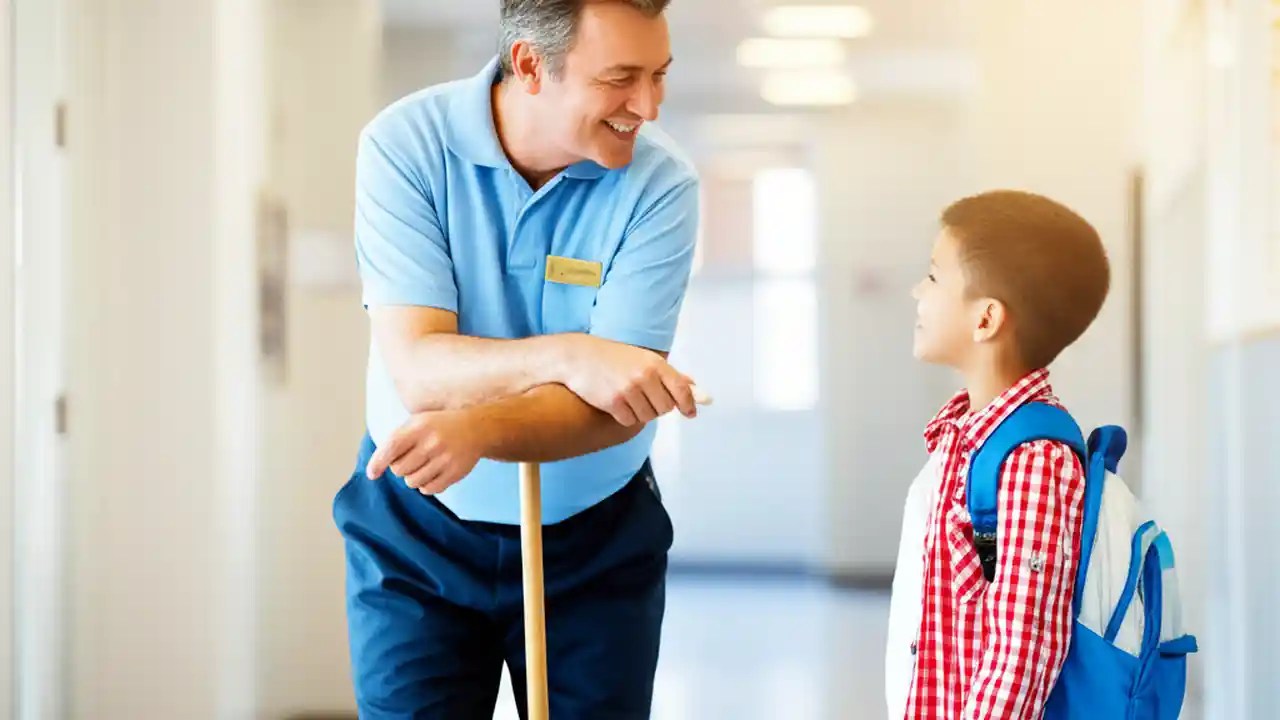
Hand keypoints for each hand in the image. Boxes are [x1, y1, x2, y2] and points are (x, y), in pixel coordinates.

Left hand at [365, 410, 484, 494]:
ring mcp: (444, 459)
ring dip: (413, 477)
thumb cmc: (438, 427)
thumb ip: (396, 440)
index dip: (378, 463)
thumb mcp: (417, 422)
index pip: (391, 447)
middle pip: (399, 469)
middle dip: (400, 468)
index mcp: (419, 427)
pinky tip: (432, 473)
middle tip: (411, 459)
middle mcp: (432, 443)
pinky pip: (429, 490)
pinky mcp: (455, 473)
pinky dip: (426, 486)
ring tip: (423, 466)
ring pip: (412, 482)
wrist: (476, 428)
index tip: (372, 474)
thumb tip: (375, 469)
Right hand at [562, 335, 697, 425]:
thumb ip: (669, 375)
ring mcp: (628, 390)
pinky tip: (616, 403)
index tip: (690, 413)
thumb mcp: (643, 358)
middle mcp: (644, 376)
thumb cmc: (613, 357)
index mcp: (654, 364)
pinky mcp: (612, 403)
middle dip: (657, 407)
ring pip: (647, 417)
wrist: (578, 357)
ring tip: (628, 398)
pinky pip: (629, 421)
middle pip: (665, 408)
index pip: (681, 389)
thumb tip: (695, 388)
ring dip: (640, 412)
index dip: (688, 403)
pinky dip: (625, 416)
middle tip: (644, 397)